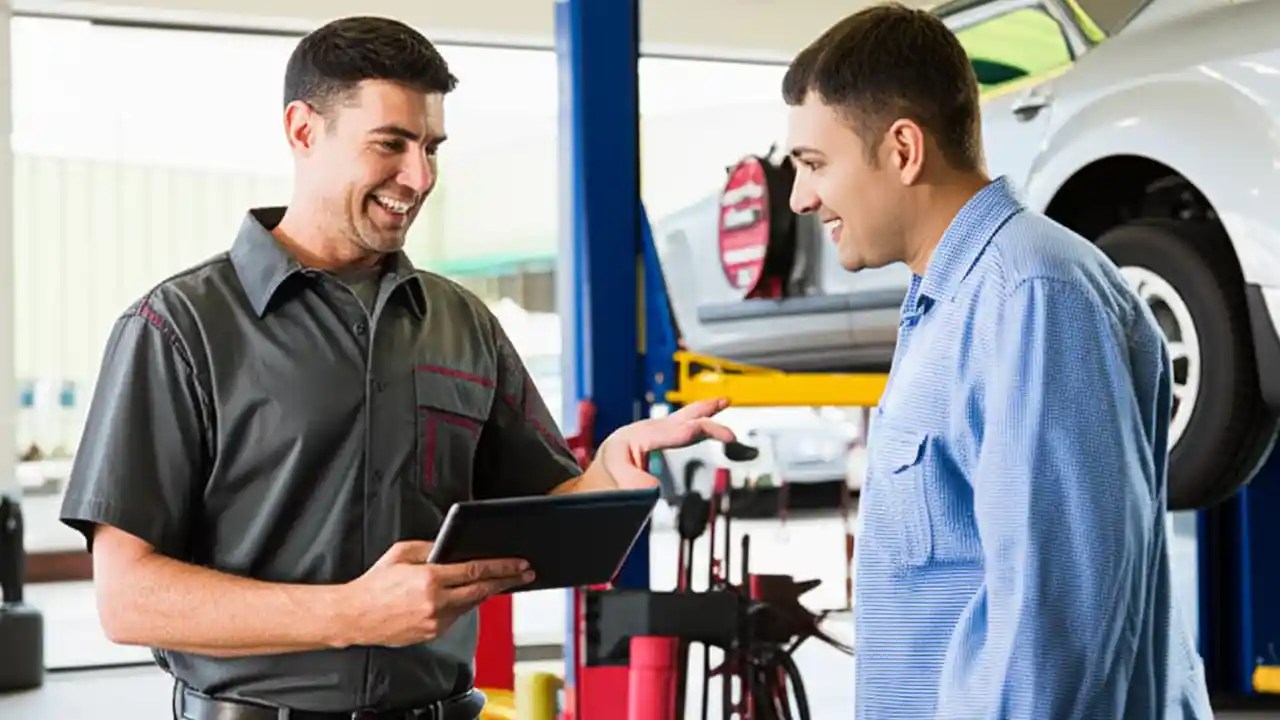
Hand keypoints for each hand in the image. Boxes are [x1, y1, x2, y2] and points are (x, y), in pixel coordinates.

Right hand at [341, 540, 533, 646]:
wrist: (355, 616)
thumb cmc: (375, 584)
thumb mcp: (401, 553)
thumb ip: (429, 548)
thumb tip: (450, 547)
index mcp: (429, 579)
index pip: (475, 571)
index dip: (502, 567)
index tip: (519, 564)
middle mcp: (435, 603)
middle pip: (482, 591)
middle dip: (507, 581)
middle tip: (525, 574)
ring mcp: (434, 621)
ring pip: (470, 605)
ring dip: (485, 593)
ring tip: (499, 581)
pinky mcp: (432, 634)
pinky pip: (456, 617)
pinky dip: (464, 605)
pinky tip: (467, 596)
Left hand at [591, 398, 735, 490]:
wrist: (591, 482)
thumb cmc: (601, 482)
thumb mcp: (612, 485)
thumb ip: (631, 485)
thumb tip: (653, 486)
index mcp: (636, 438)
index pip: (673, 432)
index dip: (696, 431)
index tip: (718, 434)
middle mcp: (645, 430)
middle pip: (681, 418)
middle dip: (706, 415)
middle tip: (727, 415)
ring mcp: (651, 432)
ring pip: (683, 417)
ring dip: (704, 410)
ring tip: (723, 400)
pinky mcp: (655, 439)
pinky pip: (680, 427)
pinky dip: (698, 421)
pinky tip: (707, 420)